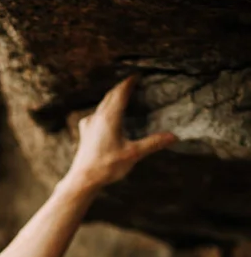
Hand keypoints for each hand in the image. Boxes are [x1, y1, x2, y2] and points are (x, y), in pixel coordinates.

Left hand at [65, 75, 175, 192]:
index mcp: (110, 118)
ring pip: (101, 105)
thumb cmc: (107, 167)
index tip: (135, 76)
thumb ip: (153, 143)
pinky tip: (103, 116)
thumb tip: (173, 137)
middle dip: (120, 88)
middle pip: (110, 96)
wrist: (83, 180)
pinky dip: (103, 110)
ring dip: (111, 98)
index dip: (128, 83)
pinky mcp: (84, 133)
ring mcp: (88, 125)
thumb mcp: (133, 154)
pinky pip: (94, 115)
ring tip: (120, 95)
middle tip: (130, 82)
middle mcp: (97, 117)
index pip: (120, 93)